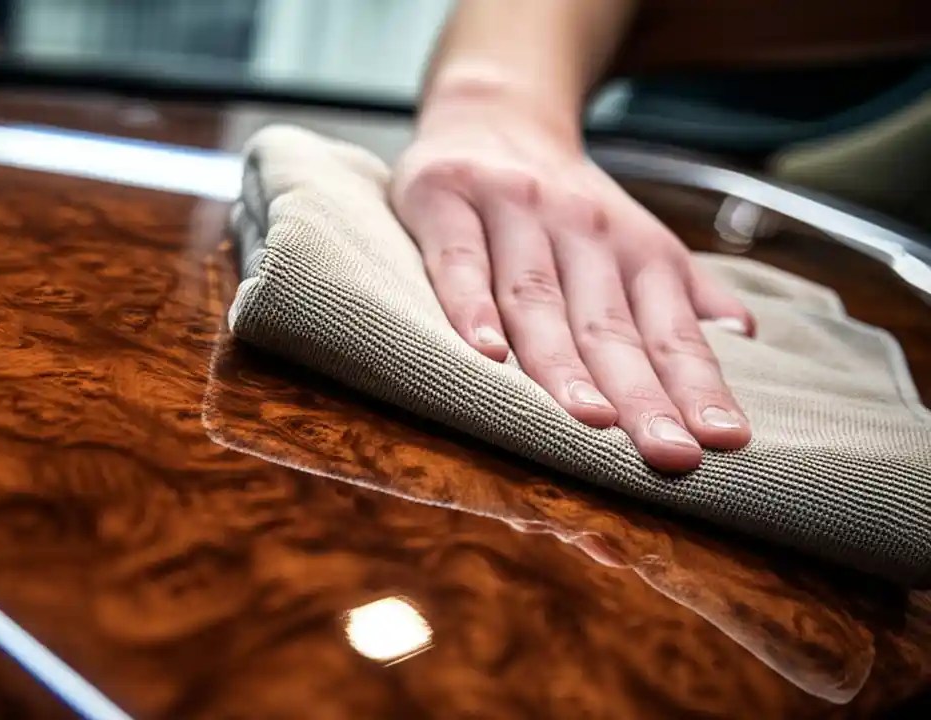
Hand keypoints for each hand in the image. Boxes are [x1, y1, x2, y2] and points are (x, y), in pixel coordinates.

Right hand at [390, 80, 753, 472]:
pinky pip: (459, 262)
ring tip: (591, 420)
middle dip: (642, 394)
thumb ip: (684, 288)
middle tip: (668, 453)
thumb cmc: (563, 199)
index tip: (723, 441)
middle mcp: (582, 231)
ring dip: (564, 364)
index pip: (669, 330)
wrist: (494, 108)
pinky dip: (472, 306)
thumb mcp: (634, 234)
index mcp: (634, 248)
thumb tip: (746, 337)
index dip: (697, 385)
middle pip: (610, 327)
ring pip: (540, 300)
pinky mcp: (448, 200)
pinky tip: (486, 353)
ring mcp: (514, 213)